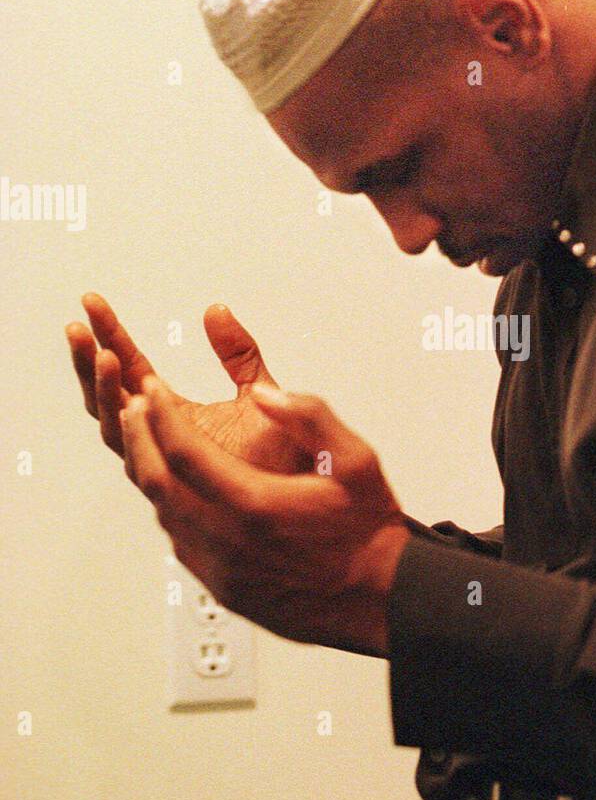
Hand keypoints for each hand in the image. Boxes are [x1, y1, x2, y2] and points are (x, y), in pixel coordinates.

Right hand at [66, 293, 309, 474]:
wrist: (314, 498)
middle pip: (106, 397)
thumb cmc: (289, 457)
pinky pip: (139, 453)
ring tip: (103, 354)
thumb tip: (215, 309)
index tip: (91, 302)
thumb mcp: (259, 389)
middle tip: (77, 325)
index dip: (110, 334)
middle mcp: (161, 439)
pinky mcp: (176, 482)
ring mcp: (164, 462)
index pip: (130, 368)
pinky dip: (130, 424)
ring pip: (114, 425)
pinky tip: (130, 394)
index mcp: (173, 414)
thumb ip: (238, 353)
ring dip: (104, 389)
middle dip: (88, 362)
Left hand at [120, 376, 409, 655]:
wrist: (380, 598)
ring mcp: (222, 571)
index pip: (184, 452)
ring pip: (163, 515)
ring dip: (150, 472)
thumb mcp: (355, 461)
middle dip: (140, 438)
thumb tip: (264, 393)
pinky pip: (179, 543)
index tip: (151, 389)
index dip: (160, 414)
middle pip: (157, 483)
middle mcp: (230, 543)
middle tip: (134, 406)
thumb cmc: (369, 530)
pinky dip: (168, 508)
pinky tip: (179, 489)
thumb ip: (310, 417)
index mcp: (257, 506)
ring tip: (150, 441)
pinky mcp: (223, 589)